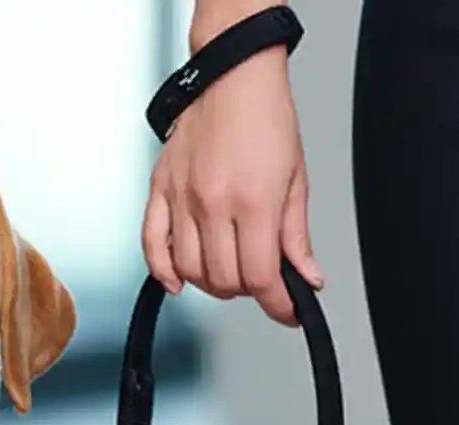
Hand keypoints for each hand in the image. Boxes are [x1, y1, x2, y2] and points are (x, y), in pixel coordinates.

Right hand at [141, 44, 321, 326]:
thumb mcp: (296, 180)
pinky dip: (164, 271)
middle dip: (248, 291)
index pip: (262, 276)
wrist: (231, 79)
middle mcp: (213, 204)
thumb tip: (306, 279)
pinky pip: (152, 245)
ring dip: (212, 284)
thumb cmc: (265, 119)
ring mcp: (181, 199)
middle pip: (225, 280)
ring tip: (228, 273)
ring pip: (190, 271)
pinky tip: (178, 280)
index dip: (278, 305)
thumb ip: (296, 237)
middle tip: (262, 281)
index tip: (287, 311)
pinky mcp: (159, 191)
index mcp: (254, 201)